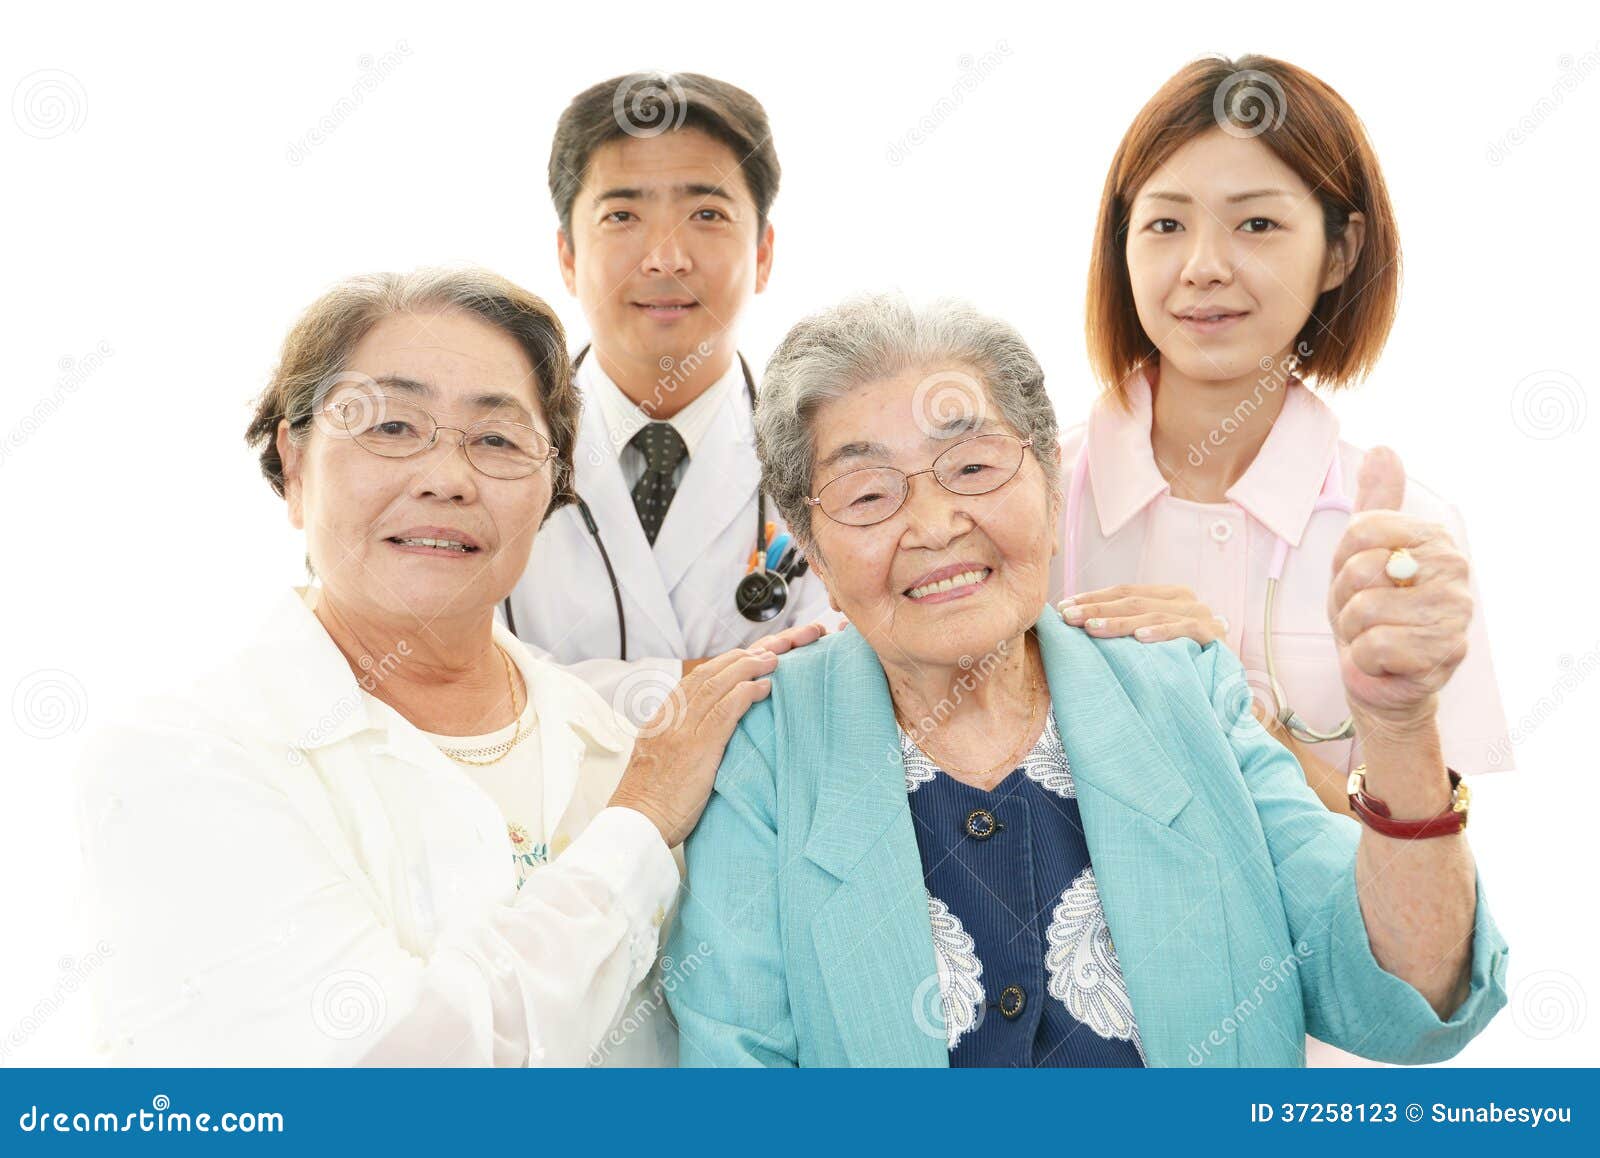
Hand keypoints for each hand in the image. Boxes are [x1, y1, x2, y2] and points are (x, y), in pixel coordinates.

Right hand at [611, 624, 825, 844]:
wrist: (635, 822)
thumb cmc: (652, 799)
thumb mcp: (663, 758)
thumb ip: (683, 736)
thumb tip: (713, 728)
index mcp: (664, 716)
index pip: (700, 675)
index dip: (730, 660)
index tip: (755, 652)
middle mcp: (672, 716)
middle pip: (713, 670)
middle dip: (748, 653)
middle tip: (777, 645)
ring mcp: (682, 730)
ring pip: (718, 683)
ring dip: (750, 666)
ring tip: (777, 658)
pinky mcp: (695, 748)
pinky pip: (723, 711)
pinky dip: (745, 694)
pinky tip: (765, 686)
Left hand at [1057, 584, 1226, 644]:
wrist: (1227, 680)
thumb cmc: (1181, 658)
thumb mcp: (1152, 636)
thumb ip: (1128, 624)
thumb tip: (1081, 622)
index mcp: (1168, 594)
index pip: (1123, 591)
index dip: (1092, 597)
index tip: (1063, 607)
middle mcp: (1185, 600)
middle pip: (1133, 601)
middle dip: (1096, 608)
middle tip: (1068, 617)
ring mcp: (1201, 616)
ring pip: (1153, 614)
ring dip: (1119, 622)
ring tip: (1092, 629)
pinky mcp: (1213, 636)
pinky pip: (1184, 631)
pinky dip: (1161, 633)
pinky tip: (1140, 639)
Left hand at [1328, 447, 1471, 731]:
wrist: (1380, 676)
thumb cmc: (1370, 612)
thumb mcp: (1360, 554)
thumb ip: (1375, 502)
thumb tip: (1384, 450)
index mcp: (1432, 538)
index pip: (1361, 529)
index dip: (1342, 561)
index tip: (1357, 579)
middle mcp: (1453, 569)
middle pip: (1360, 569)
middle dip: (1345, 599)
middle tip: (1363, 615)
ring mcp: (1454, 611)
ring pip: (1364, 609)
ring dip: (1353, 632)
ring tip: (1372, 637)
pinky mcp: (1446, 652)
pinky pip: (1375, 645)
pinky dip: (1364, 659)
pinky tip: (1381, 661)